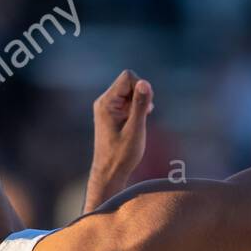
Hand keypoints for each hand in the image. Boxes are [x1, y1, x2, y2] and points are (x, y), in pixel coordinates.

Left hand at [86, 69, 153, 210]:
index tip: (146, 106)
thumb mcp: (135, 129)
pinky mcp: (113, 115)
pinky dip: (137, 109)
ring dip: (140, 103)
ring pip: (130, 93)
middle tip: (144, 114)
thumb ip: (140, 105)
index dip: (141, 87)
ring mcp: (108, 108)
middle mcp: (104, 102)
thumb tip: (145, 83)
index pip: (128, 77)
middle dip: (141, 95)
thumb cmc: (121, 155)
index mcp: (106, 103)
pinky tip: (139, 122)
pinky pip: (128, 102)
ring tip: (140, 121)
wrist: (109, 173)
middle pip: (129, 82)